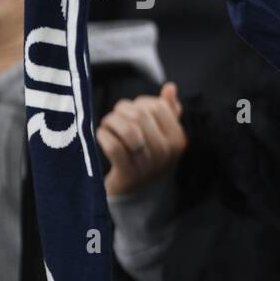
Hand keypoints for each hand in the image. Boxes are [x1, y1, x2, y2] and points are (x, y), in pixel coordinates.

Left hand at [97, 82, 187, 196]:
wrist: (138, 193)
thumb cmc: (148, 156)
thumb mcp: (163, 135)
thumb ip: (168, 111)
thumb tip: (170, 87)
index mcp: (178, 140)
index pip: (157, 107)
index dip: (140, 103)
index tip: (132, 112)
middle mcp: (166, 152)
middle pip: (140, 115)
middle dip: (121, 111)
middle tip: (115, 117)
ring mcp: (148, 165)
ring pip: (127, 129)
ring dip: (111, 121)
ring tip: (107, 125)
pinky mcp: (127, 174)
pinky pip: (113, 147)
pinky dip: (103, 136)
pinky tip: (101, 135)